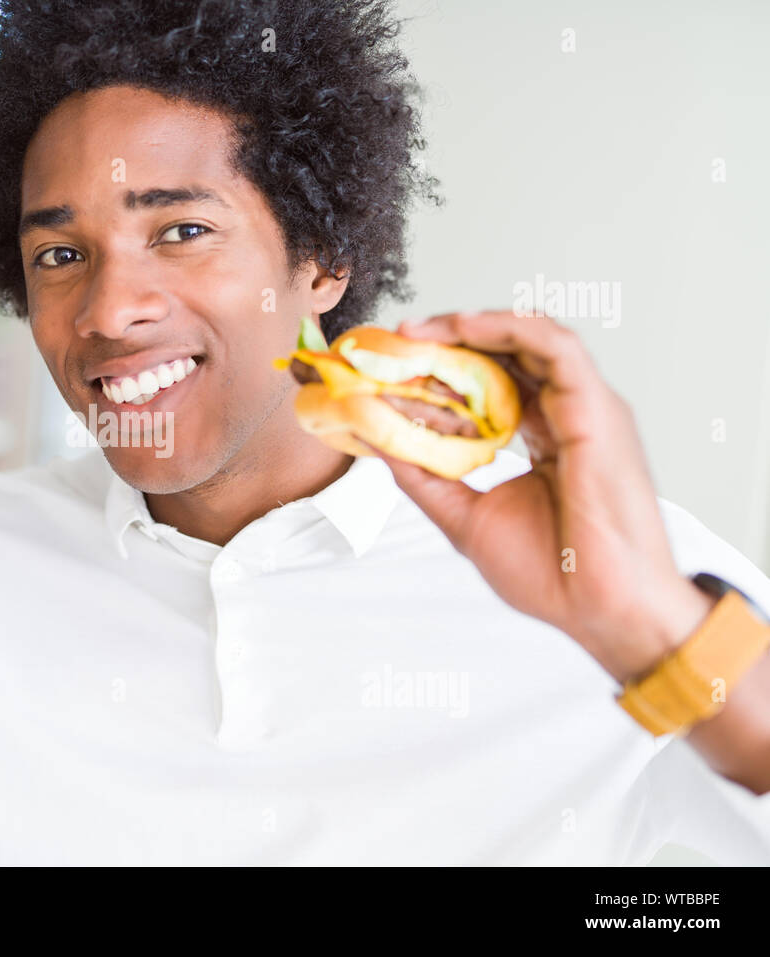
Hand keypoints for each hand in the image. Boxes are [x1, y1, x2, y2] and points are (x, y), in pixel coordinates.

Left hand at [372, 310, 714, 684]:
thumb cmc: (551, 574)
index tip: (395, 365)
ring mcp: (586, 409)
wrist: (600, 609)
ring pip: (531, 338)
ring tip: (420, 330)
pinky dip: (508, 328)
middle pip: (507, 355)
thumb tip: (378, 445)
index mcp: (543, 438)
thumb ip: (426, 479)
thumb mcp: (466, 518)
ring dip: (473, 325)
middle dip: (450, 338)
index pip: (493, 383)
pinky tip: (464, 328)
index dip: (445, 368)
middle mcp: (567, 415)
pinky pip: (555, 347)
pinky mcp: (597, 410)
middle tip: (398, 338)